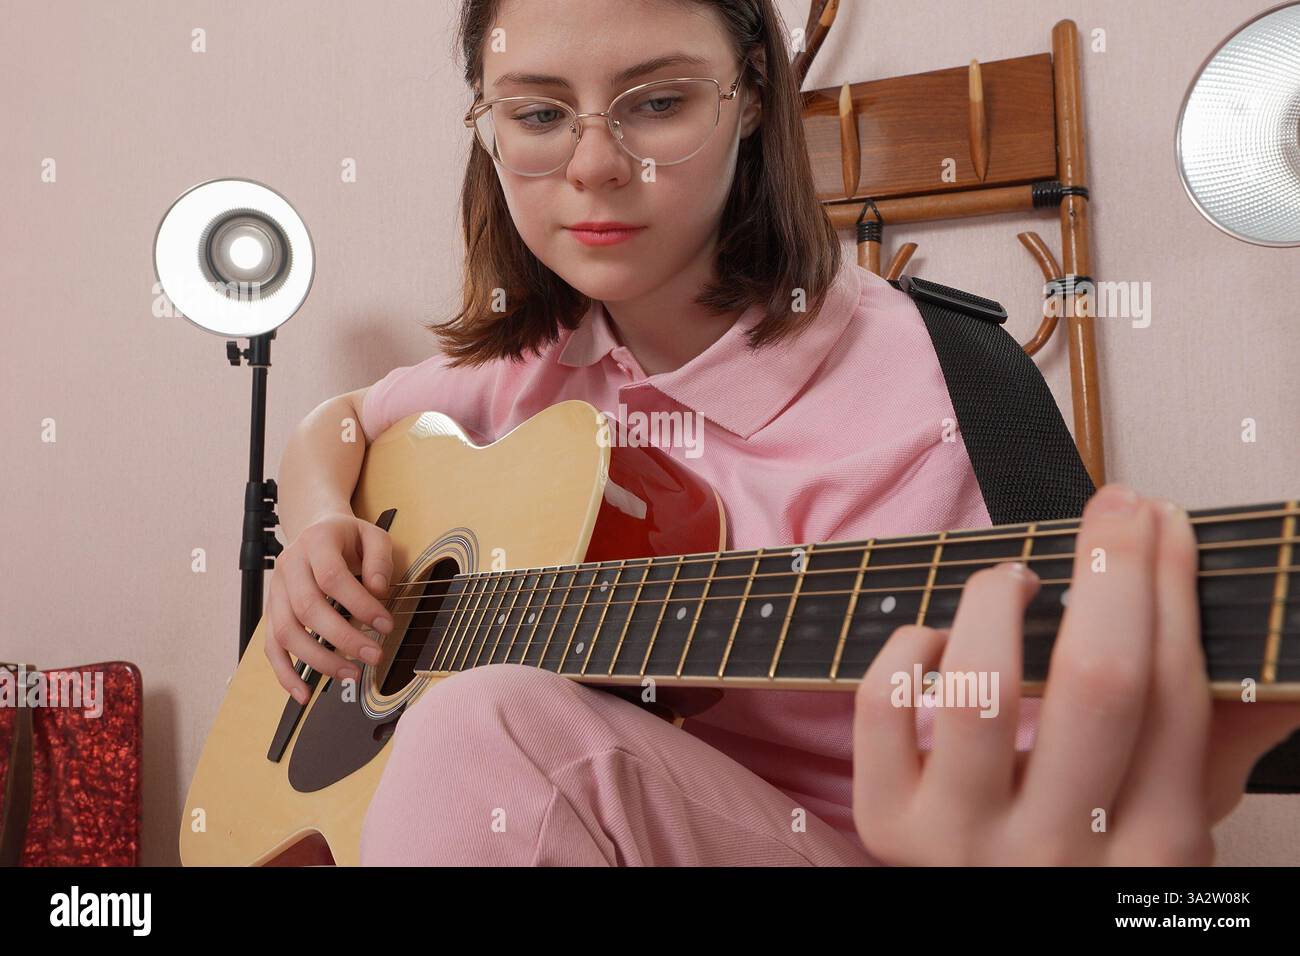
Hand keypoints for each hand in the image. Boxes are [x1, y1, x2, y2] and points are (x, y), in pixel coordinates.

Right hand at [264, 513, 394, 702]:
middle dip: (342, 638)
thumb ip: (380, 559)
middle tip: (373, 656)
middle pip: (307, 608)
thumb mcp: (372, 535)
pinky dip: (285, 673)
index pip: (332, 577)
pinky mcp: (272, 611)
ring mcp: (276, 590)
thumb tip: (378, 590)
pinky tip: (303, 693)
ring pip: (285, 631)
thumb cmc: (347, 538)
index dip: (359, 604)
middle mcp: (289, 566)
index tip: (386, 624)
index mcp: (315, 542)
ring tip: (350, 674)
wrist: (314, 530)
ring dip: (317, 659)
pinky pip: (271, 647)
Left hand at [852, 483, 1299, 864]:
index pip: (1175, 694)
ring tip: (1012, 577)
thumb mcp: (1173, 820)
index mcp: (1155, 848)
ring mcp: (965, 842)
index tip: (1163, 521)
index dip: (1171, 590)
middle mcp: (1062, 852)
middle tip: (1115, 506)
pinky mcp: (888, 827)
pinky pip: (884, 711)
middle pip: (1098, 682)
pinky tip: (935, 640)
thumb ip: (1223, 741)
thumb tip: (1284, 661)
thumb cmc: (1091, 861)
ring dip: (998, 604)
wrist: (1006, 942)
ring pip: (983, 691)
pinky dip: (904, 651)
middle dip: (1113, 570)